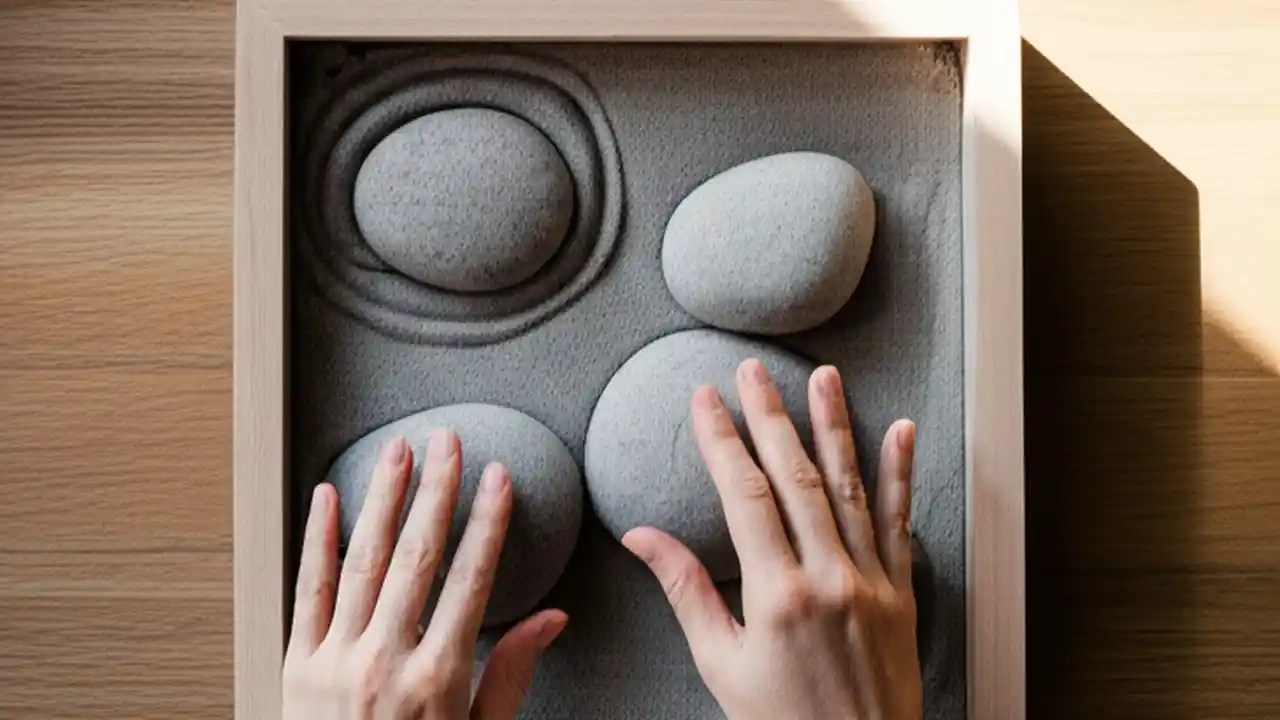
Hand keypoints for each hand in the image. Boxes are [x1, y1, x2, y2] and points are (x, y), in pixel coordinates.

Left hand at [283, 430, 567, 719]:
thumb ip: (509, 675)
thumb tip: (551, 620)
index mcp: (438, 680)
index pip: (472, 579)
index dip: (488, 522)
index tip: (499, 479)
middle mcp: (385, 662)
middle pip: (417, 557)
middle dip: (436, 491)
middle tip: (447, 442)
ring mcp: (335, 662)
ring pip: (362, 562)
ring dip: (382, 499)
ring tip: (397, 452)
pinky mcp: (296, 668)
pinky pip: (308, 590)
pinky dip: (318, 540)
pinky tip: (328, 497)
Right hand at [624, 360, 922, 719]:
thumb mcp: (720, 664)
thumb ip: (685, 592)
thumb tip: (641, 537)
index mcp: (777, 595)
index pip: (744, 495)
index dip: (722, 440)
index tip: (705, 400)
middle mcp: (828, 578)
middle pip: (795, 477)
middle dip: (770, 416)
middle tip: (752, 372)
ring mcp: (871, 583)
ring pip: (851, 487)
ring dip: (834, 426)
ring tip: (822, 377)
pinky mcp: (901, 595)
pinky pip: (902, 524)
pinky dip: (901, 474)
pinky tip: (901, 430)